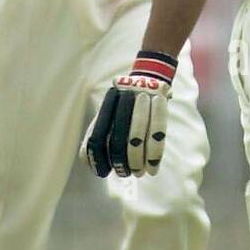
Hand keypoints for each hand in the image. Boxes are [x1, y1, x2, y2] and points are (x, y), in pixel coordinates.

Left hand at [83, 51, 177, 177]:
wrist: (150, 76)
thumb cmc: (127, 104)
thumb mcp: (109, 113)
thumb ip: (99, 133)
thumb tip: (88, 162)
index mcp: (106, 105)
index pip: (96, 137)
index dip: (97, 158)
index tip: (102, 172)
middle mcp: (121, 100)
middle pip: (118, 140)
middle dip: (122, 163)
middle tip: (125, 173)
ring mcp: (141, 98)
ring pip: (137, 138)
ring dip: (138, 161)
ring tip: (139, 173)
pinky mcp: (160, 101)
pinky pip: (158, 133)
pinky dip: (155, 155)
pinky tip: (153, 169)